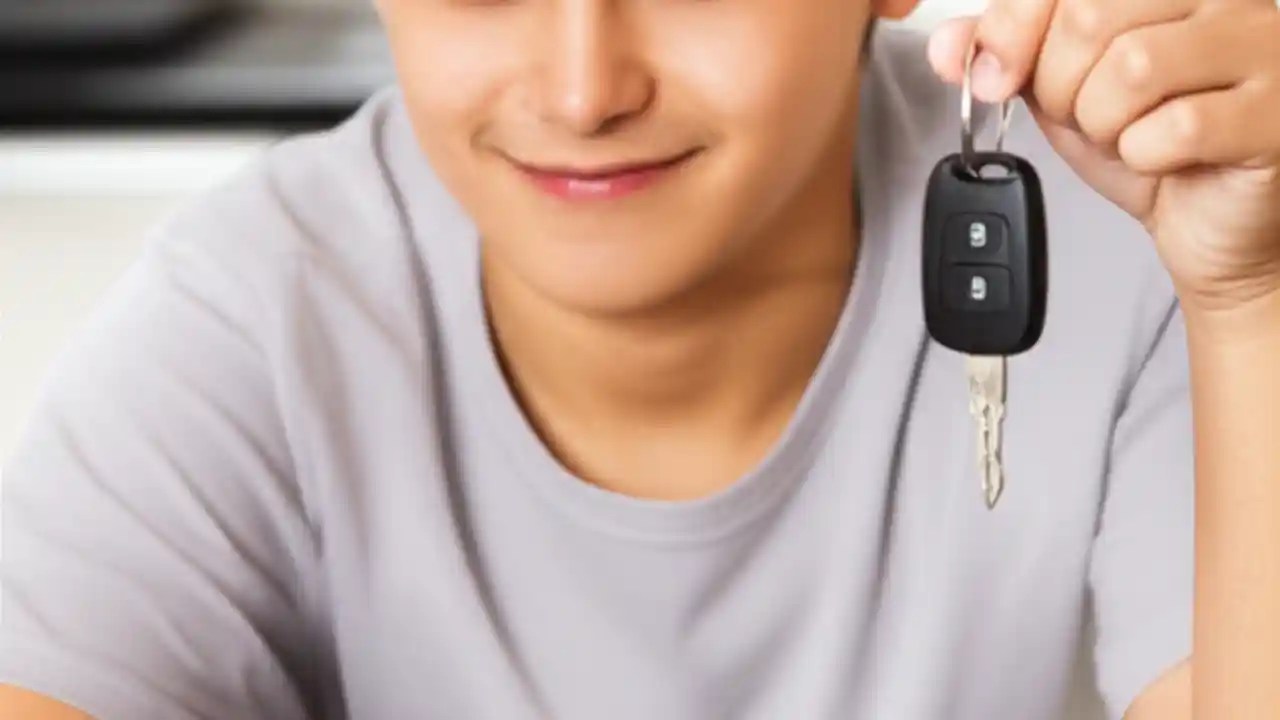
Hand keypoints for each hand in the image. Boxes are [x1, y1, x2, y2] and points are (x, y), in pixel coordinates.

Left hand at [926, 0, 1279, 315]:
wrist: (1212, 224)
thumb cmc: (1151, 146)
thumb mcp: (1063, 90)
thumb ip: (1009, 53)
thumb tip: (949, 46)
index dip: (1012, 30)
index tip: (994, 76)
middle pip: (1090, 19)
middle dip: (1061, 88)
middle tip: (1089, 118)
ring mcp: (1264, 47)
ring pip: (1133, 68)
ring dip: (1105, 123)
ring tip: (1130, 136)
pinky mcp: (1275, 112)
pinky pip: (1177, 126)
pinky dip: (1147, 156)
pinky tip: (1167, 159)